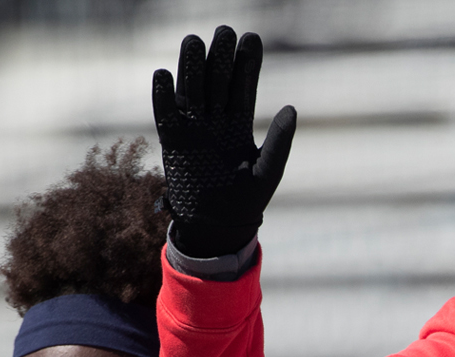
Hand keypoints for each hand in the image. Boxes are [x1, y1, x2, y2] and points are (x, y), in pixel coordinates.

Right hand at [151, 26, 296, 257]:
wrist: (220, 226)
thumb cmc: (248, 201)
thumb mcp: (268, 170)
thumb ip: (279, 141)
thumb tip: (292, 109)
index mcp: (239, 123)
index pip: (243, 86)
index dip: (246, 63)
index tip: (251, 38)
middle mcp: (215, 121)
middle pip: (216, 81)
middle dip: (220, 57)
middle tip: (224, 31)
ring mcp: (193, 129)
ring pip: (191, 91)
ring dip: (191, 67)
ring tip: (193, 41)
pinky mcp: (173, 142)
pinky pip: (165, 115)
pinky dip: (163, 96)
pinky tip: (163, 75)